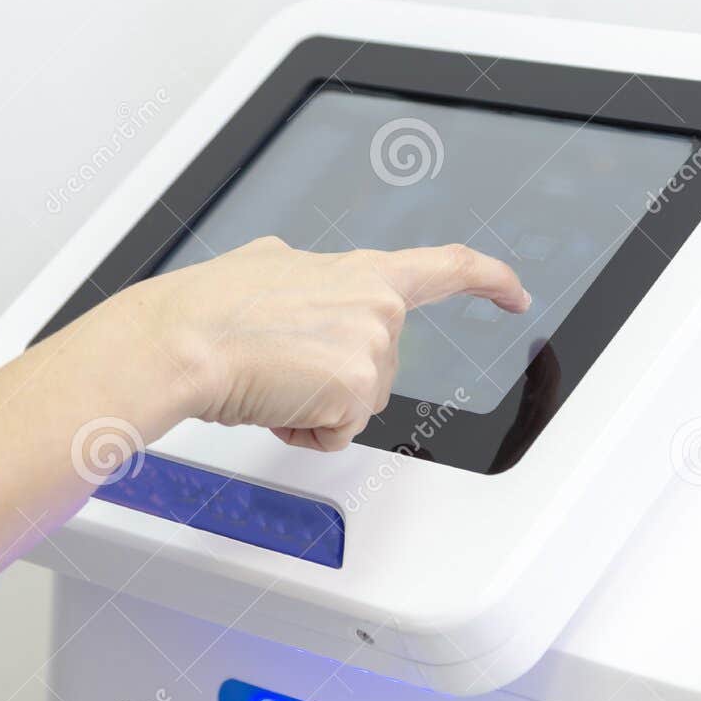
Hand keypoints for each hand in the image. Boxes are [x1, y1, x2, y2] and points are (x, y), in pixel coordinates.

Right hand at [139, 236, 528, 451]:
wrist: (184, 339)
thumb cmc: (209, 311)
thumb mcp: (266, 266)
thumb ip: (306, 277)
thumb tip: (293, 281)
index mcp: (360, 270)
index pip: (447, 268)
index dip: (489, 281)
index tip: (515, 295)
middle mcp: (377, 303)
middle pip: (382, 367)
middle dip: (334, 379)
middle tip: (281, 363)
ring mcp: (371, 346)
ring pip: (358, 403)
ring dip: (314, 405)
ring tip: (270, 376)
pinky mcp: (356, 389)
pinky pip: (339, 434)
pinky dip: (304, 430)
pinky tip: (275, 401)